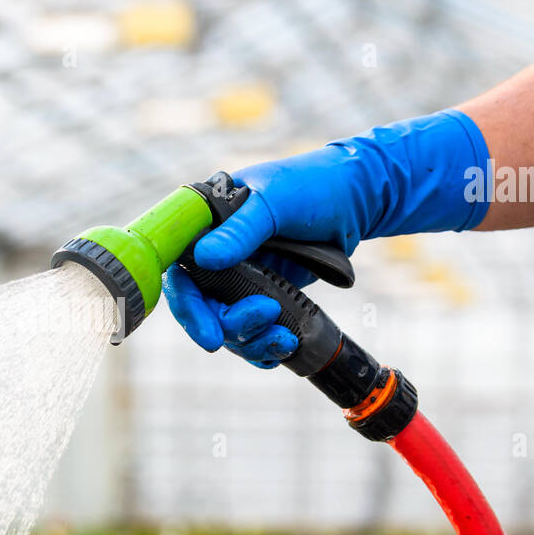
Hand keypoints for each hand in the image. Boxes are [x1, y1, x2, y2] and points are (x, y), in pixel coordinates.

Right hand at [164, 110, 489, 366]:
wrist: (354, 198)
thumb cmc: (309, 186)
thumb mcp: (274, 203)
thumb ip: (241, 230)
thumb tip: (204, 257)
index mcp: (204, 229)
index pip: (179, 274)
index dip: (187, 307)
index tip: (210, 336)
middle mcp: (215, 257)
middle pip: (203, 309)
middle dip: (231, 326)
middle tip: (267, 319)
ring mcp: (239, 279)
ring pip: (229, 327)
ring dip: (253, 339)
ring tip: (285, 336)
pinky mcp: (264, 295)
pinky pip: (253, 333)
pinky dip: (265, 348)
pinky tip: (285, 346)